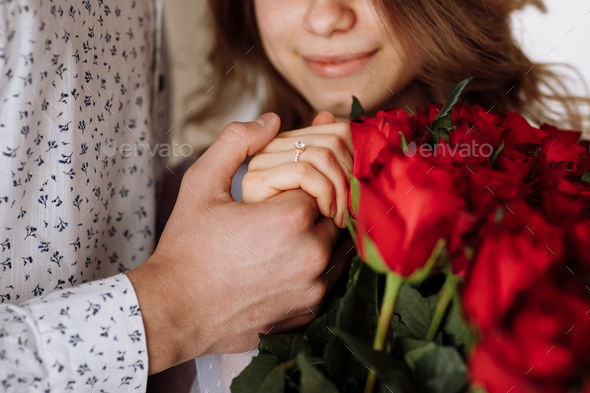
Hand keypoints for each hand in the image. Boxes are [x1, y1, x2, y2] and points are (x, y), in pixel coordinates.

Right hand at [127, 113, 346, 373]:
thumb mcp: (201, 184)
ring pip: (335, 246)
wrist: (174, 311)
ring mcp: (314, 288)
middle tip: (275, 215)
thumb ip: (237, 143)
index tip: (270, 194)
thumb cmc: (187, 247)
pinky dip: (313, 266)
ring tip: (279, 239)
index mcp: (291, 219)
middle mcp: (311, 255)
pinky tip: (281, 265)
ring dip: (315, 236)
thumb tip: (272, 119)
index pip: (317, 183)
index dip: (294, 184)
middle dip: (309, 208)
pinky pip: (327, 278)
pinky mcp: (309, 312)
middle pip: (332, 213)